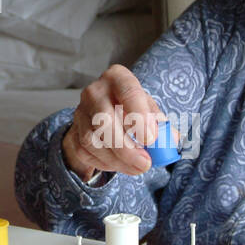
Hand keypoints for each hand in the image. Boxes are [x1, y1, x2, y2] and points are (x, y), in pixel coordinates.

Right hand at [61, 65, 161, 180]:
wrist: (105, 115)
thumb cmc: (132, 109)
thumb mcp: (150, 110)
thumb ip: (162, 125)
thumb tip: (171, 140)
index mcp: (118, 78)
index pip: (128, 91)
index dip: (139, 117)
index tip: (150, 139)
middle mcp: (95, 91)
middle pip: (104, 120)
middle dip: (126, 148)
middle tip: (145, 163)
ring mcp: (80, 112)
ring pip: (92, 140)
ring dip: (117, 160)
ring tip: (137, 167)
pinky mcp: (73, 132)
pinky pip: (85, 153)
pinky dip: (105, 164)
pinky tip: (120, 164)